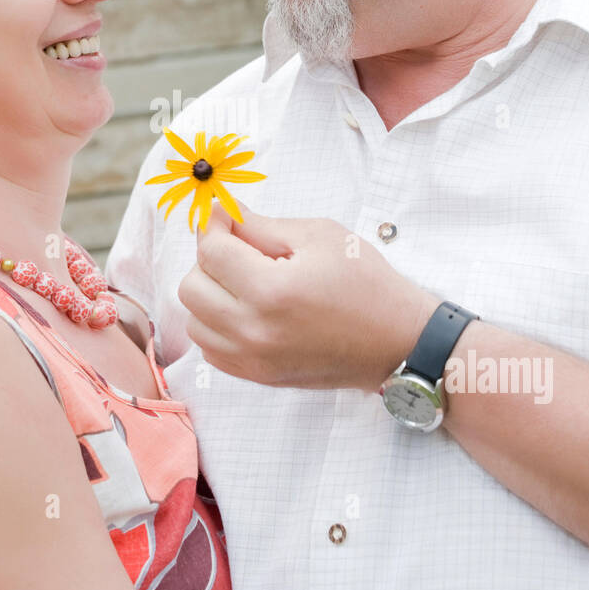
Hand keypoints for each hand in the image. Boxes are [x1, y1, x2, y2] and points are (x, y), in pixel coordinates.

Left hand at [177, 203, 438, 389]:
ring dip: (211, 295)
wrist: (396, 340)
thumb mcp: (319, 237)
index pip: (211, 252)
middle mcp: (254, 331)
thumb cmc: (366, 283)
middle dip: (210, 261)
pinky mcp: (257, 376)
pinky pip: (210, 348)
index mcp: (271, 291)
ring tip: (246, 282)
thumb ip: (261, 225)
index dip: (214, 225)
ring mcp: (253, 360)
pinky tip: (247, 310)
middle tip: (241, 249)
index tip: (225, 214)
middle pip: (192, 287)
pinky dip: (217, 326)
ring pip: (194, 321)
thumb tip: (220, 213)